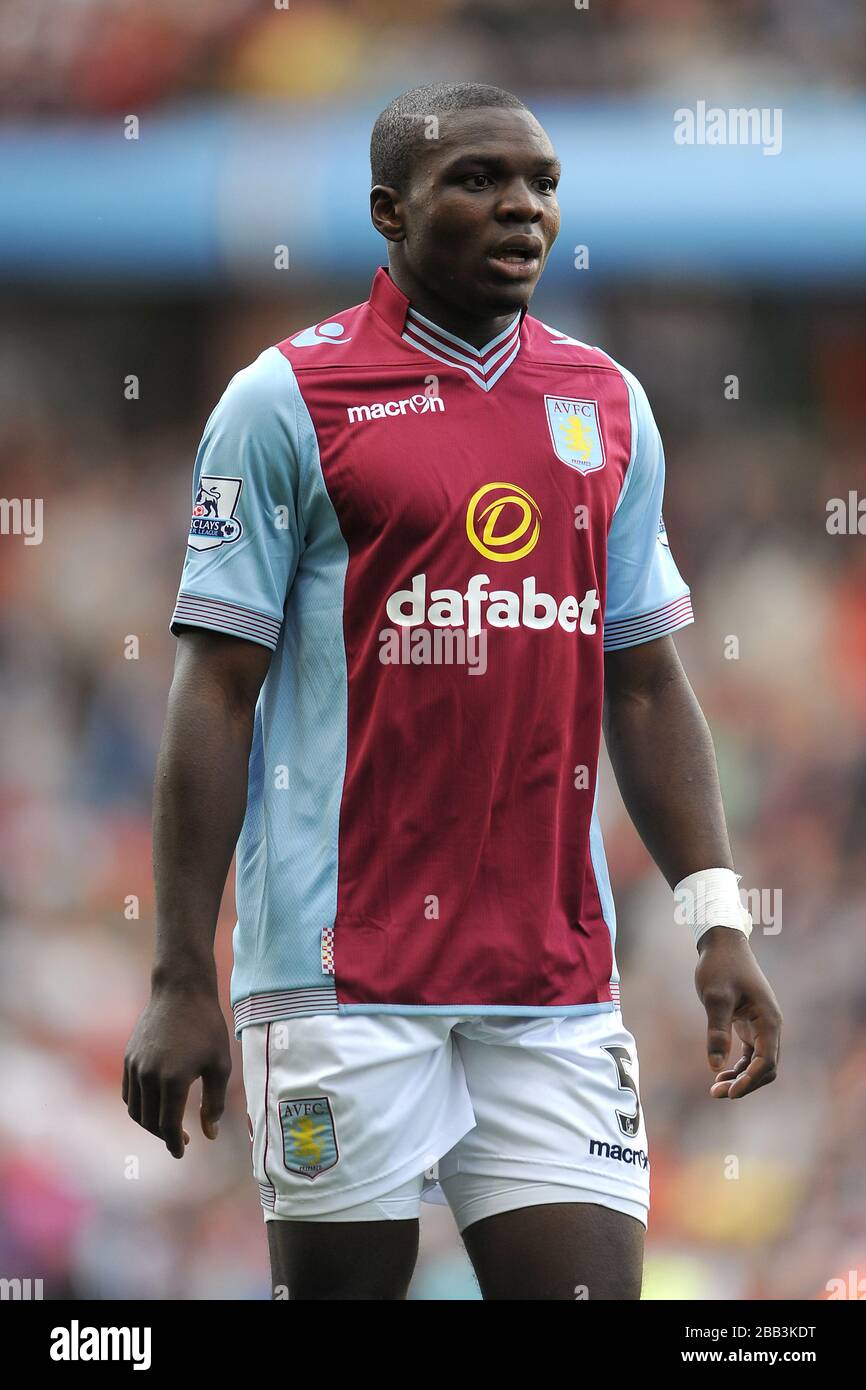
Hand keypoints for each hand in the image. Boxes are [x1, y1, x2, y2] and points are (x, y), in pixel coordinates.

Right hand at [122, 980, 231, 1157]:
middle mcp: (148, 1076)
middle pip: (149, 1121)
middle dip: (164, 1135)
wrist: (181, 990)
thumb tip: (209, 1134)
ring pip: (135, 1109)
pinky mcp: (128, 1057)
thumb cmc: (207, 1027)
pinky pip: (128, 1092)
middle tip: (181, 1139)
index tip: (182, 1152)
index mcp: (173, 1079)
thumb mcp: (220, 1065)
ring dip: (149, 1123)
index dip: (174, 1143)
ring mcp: (134, 1066)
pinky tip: (156, 1104)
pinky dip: (139, 1105)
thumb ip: (214, 1102)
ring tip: (168, 1123)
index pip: (167, 1125)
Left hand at [695, 927, 781, 1098]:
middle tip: (716, 1093)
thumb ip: (717, 1031)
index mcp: (769, 1020)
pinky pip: (750, 1054)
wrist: (723, 942)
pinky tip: (719, 1073)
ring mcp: (761, 1025)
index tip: (729, 1092)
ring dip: (740, 1078)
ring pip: (758, 1063)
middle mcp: (770, 1025)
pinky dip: (738, 1066)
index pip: (766, 1062)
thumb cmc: (720, 966)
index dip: (750, 1081)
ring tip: (715, 1089)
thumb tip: (716, 1066)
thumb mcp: (715, 997)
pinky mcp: (750, 1023)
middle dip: (745, 1084)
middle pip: (766, 1068)